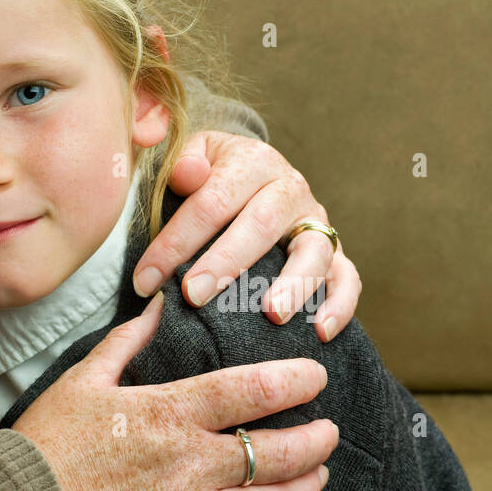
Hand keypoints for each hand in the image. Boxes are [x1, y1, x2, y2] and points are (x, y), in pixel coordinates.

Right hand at [12, 291, 336, 490]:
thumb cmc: (43, 444)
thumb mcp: (83, 380)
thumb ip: (129, 341)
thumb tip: (159, 303)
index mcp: (169, 413)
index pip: (253, 390)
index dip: (297, 381)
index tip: (318, 378)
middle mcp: (191, 464)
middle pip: (279, 452)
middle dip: (317, 441)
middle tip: (330, 432)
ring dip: (307, 488)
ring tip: (319, 475)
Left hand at [131, 132, 362, 342]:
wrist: (251, 175)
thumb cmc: (210, 178)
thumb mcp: (191, 158)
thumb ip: (182, 162)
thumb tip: (187, 174)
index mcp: (252, 161)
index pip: (211, 201)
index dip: (175, 242)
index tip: (144, 282)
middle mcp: (291, 189)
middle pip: (261, 224)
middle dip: (226, 262)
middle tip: (193, 296)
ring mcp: (317, 223)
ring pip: (313, 252)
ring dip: (294, 284)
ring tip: (272, 314)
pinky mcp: (336, 254)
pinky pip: (347, 279)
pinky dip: (339, 305)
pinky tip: (321, 333)